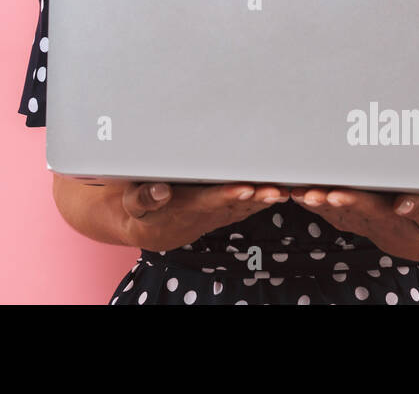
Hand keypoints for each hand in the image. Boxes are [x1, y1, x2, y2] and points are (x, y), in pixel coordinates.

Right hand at [122, 182, 287, 252]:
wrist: (150, 229)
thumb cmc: (140, 210)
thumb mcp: (133, 202)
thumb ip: (144, 197)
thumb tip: (161, 191)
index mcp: (186, 205)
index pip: (211, 200)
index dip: (229, 195)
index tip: (247, 189)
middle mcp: (205, 211)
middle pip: (235, 204)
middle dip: (258, 197)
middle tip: (278, 191)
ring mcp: (215, 213)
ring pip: (245, 206)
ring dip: (265, 200)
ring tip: (286, 190)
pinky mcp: (221, 211)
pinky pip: (245, 207)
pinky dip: (261, 201)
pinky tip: (278, 193)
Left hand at [288, 186, 418, 261]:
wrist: (417, 239)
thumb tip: (402, 203)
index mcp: (387, 214)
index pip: (366, 205)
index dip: (350, 200)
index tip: (334, 195)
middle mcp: (366, 216)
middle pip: (341, 207)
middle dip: (322, 199)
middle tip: (306, 194)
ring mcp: (355, 217)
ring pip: (328, 208)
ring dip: (311, 200)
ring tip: (293, 192)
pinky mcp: (348, 214)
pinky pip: (325, 208)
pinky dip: (309, 201)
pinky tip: (294, 191)